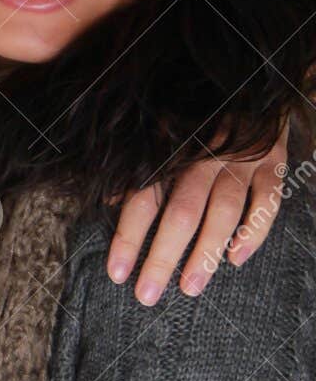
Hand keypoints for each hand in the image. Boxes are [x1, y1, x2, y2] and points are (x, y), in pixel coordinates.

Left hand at [107, 127, 288, 304]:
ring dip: (205, 254)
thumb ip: (137, 168)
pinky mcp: (274, 164)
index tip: (117, 273)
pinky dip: (254, 232)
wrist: (249, 85)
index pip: (143, 200)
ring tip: (189, 288)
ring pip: (223, 213)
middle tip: (148, 295)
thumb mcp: (160, 135)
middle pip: (181, 214)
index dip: (128, 238)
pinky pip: (267, 202)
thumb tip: (108, 203)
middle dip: (162, 257)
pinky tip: (236, 259)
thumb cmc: (195, 120)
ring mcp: (241, 161)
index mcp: (170, 151)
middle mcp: (204, 156)